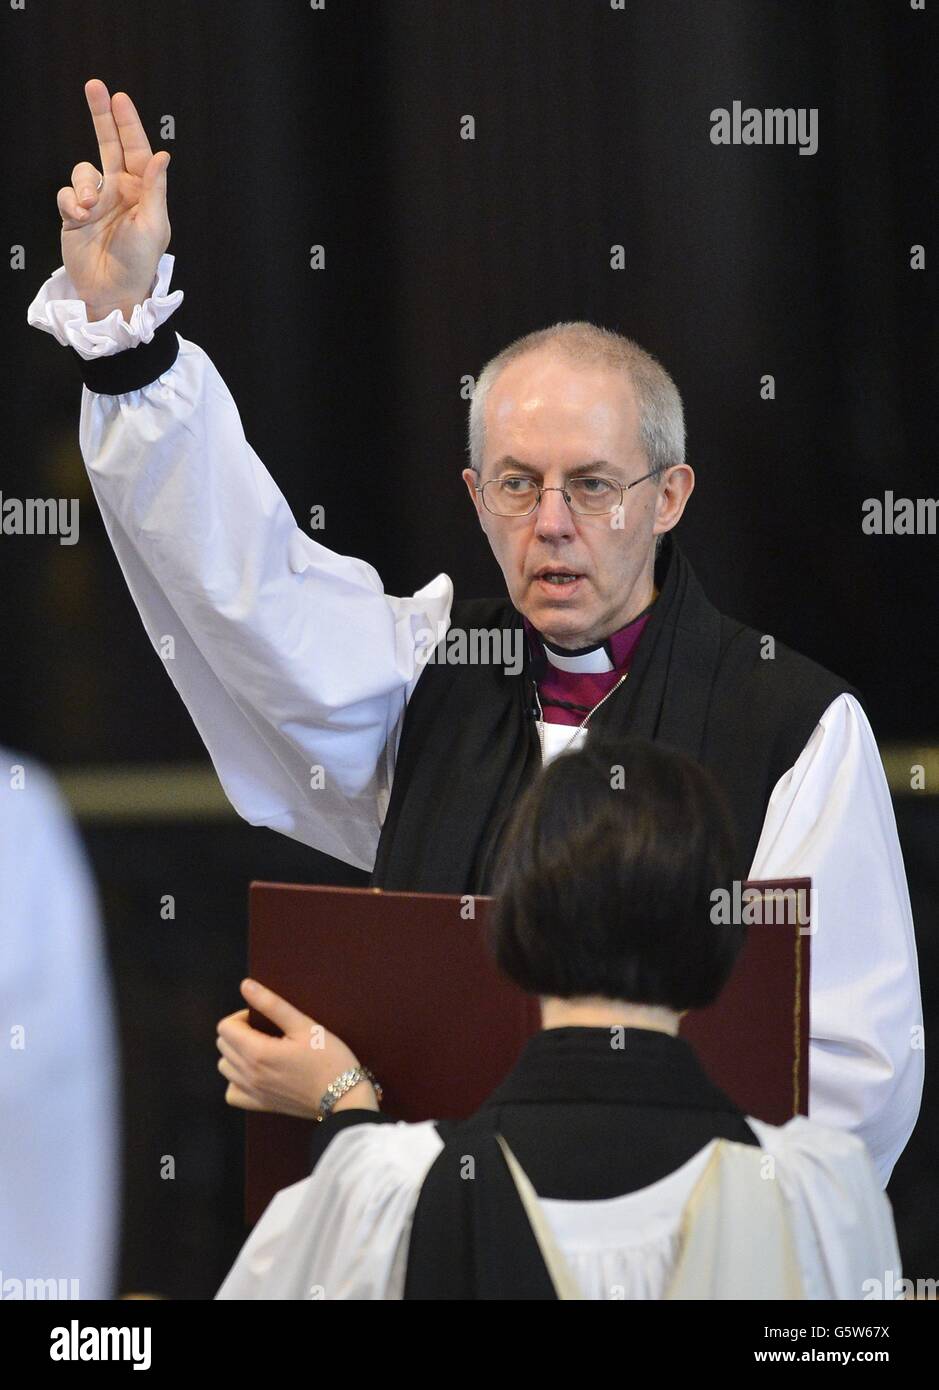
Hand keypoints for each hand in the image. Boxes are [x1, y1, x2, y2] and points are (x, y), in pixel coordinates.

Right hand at [58, 79, 170, 321]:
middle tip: (94, 86)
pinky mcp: (74, 213)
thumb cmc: (139, 262)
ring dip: (84, 184)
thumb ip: (154, 189)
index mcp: (143, 191)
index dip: (128, 123)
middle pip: (109, 143)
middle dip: (102, 116)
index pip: (137, 149)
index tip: (119, 97)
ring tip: (89, 209)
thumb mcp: (153, 225)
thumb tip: (162, 154)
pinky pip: (66, 193)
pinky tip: (79, 218)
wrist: (111, 290)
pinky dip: (70, 202)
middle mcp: (120, 190)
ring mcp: (96, 200)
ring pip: (83, 170)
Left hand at [216, 979, 377, 1119]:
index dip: (242, 1016)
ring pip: (225, 1067)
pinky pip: (231, 1093)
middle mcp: (249, 1074)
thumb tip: (246, 986)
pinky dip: (236, 1080)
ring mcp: (253, 1092)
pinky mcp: (260, 1105)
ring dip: (236, 1054)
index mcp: (257, 1052)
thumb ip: (271, 1004)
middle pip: (223, 1045)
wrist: (344, 1097)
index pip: (225, 1027)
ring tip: (262, 1049)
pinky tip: (255, 1073)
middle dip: (239, 1032)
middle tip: (267, 1030)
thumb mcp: (303, 1025)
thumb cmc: (328, 1057)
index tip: (263, 1019)